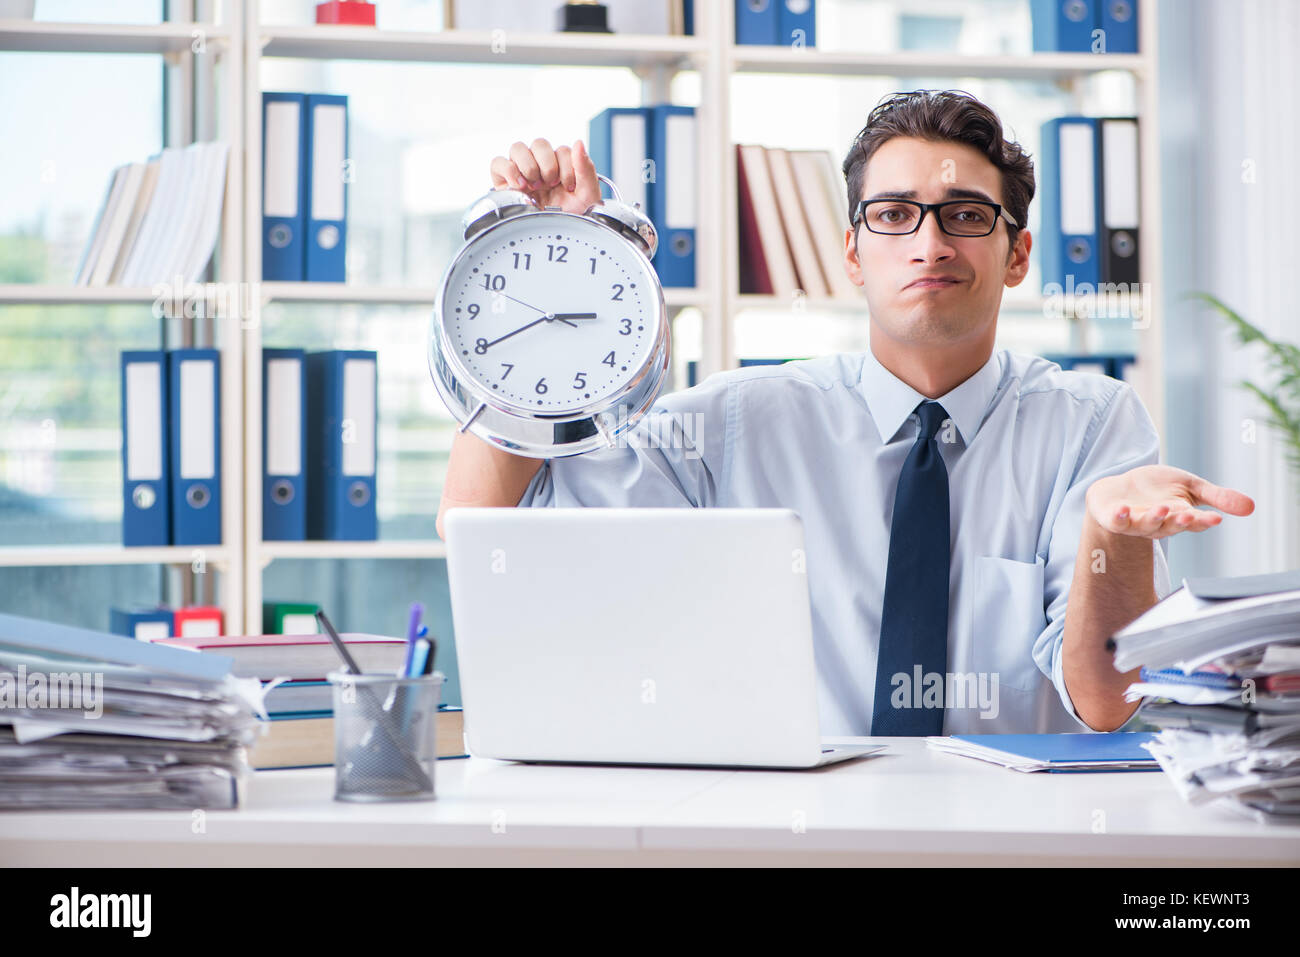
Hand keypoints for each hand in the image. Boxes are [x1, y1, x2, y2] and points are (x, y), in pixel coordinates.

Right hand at [490, 137, 601, 215]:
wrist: (552, 241)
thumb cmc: (569, 219)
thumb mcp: (587, 197)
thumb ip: (587, 168)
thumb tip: (578, 143)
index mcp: (561, 167)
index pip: (562, 149)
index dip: (567, 165)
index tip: (568, 186)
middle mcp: (540, 167)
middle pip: (539, 144)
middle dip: (548, 165)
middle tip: (551, 185)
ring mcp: (521, 172)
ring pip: (518, 148)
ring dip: (529, 166)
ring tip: (535, 186)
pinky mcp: (503, 182)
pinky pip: (498, 162)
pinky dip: (509, 170)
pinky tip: (520, 186)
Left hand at [1085, 465, 1254, 538]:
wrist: (1119, 490)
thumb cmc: (1156, 489)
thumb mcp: (1190, 487)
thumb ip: (1217, 496)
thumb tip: (1251, 507)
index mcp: (1179, 517)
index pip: (1195, 521)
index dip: (1204, 521)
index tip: (1215, 518)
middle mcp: (1159, 524)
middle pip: (1171, 526)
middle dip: (1180, 522)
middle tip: (1189, 516)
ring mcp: (1135, 523)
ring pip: (1146, 525)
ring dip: (1154, 518)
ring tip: (1162, 509)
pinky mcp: (1114, 518)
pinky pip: (1117, 521)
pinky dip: (1120, 517)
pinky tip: (1123, 509)